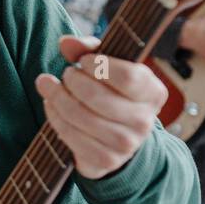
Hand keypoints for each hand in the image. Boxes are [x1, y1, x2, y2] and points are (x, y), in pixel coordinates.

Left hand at [34, 35, 165, 179]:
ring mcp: (126, 144)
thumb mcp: (107, 68)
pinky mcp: (105, 160)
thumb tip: (66, 43)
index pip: (128, 77)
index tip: (83, 61)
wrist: (118, 138)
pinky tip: (51, 106)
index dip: (99, 66)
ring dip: (58, 98)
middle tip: (66, 75)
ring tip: (51, 87)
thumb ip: (89, 50)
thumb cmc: (112, 93)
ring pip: (80, 116)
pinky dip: (55, 118)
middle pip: (97, 96)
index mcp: (153, 93)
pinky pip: (71, 136)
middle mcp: (144, 121)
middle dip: (72, 81)